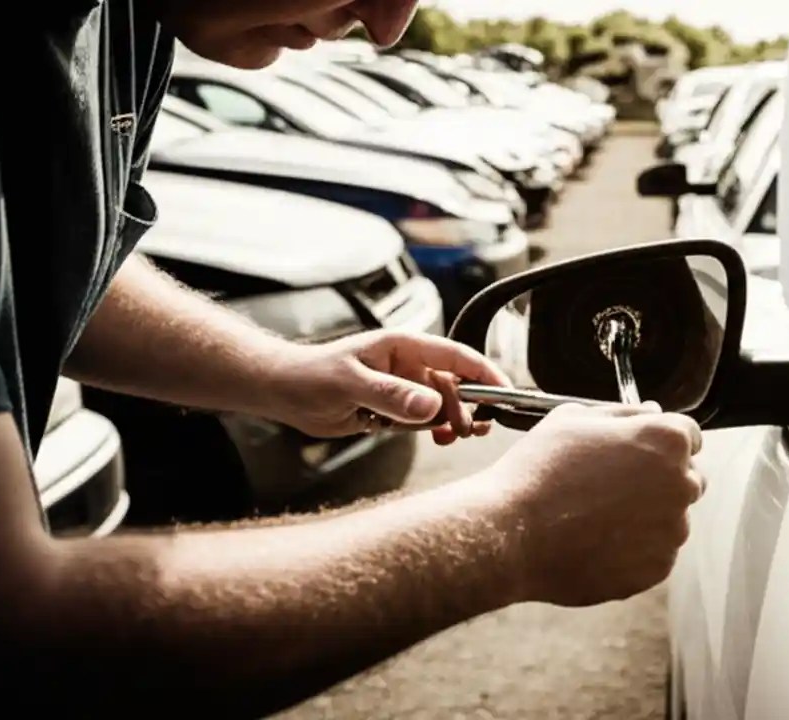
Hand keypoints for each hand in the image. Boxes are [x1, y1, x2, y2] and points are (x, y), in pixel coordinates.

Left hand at [262, 330, 510, 444]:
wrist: (284, 392)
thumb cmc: (311, 375)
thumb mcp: (351, 384)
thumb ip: (393, 395)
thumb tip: (432, 406)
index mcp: (404, 346)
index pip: (455, 356)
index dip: (484, 371)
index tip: (505, 391)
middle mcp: (409, 365)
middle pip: (455, 384)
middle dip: (468, 406)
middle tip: (469, 429)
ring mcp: (404, 387)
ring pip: (443, 404)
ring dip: (453, 420)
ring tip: (454, 436)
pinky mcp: (396, 408)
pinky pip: (426, 419)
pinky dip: (436, 429)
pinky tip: (438, 438)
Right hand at [486, 402, 704, 606]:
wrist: (511, 533)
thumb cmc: (539, 470)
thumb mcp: (574, 418)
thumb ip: (624, 413)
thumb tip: (652, 412)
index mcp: (668, 440)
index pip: (689, 435)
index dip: (658, 441)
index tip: (635, 452)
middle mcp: (681, 485)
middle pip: (686, 477)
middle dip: (659, 478)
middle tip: (611, 486)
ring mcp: (672, 531)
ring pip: (670, 519)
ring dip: (646, 516)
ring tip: (595, 517)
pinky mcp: (657, 569)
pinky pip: (655, 554)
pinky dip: (634, 550)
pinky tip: (596, 541)